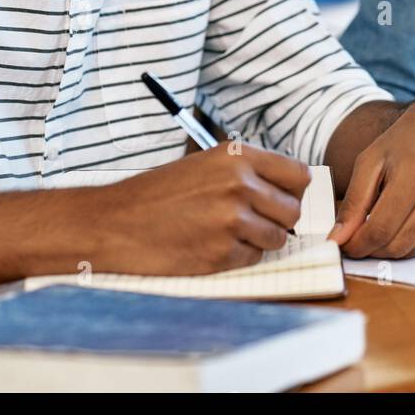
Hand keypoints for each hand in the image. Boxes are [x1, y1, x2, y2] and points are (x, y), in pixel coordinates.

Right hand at [91, 144, 309, 275]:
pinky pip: (252, 259)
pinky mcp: (221, 253)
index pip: (298, 174)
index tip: (281, 198)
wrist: (115, 222)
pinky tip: (209, 245)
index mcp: (236, 156)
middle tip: (250, 220)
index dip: (293, 190)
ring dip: (257, 240)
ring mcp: (231, 220)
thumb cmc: (158, 194)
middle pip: (293, 209)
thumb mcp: (205, 165)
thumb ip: (247, 173)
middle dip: (277, 219)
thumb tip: (288, 192)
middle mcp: (239, 184)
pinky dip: (237, 257)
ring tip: (224, 232)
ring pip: (277, 237)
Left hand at [328, 100, 414, 259]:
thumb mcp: (370, 162)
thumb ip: (353, 202)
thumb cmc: (405, 143)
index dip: (359, 244)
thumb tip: (339, 238)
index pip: (382, 228)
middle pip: (401, 244)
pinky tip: (408, 222)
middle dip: (374, 249)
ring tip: (382, 228)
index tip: (345, 246)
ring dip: (394, 247)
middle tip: (359, 241)